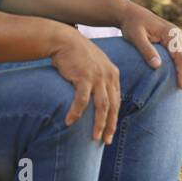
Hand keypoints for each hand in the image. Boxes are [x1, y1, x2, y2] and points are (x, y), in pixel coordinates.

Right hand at [47, 24, 120, 143]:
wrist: (64, 40)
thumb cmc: (77, 55)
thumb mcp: (95, 65)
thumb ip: (100, 80)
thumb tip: (98, 100)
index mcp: (113, 74)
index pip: (117, 101)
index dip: (114, 118)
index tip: (110, 133)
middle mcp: (108, 76)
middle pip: (112, 106)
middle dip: (110, 126)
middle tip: (106, 141)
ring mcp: (97, 76)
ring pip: (102, 106)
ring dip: (98, 124)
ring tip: (94, 138)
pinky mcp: (83, 77)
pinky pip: (82, 100)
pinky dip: (76, 112)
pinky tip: (69, 122)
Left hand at [119, 3, 181, 90]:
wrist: (130, 13)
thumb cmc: (131, 25)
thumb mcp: (136, 37)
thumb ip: (146, 50)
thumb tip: (158, 66)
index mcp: (169, 33)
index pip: (180, 56)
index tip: (181, 86)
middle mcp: (176, 33)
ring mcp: (175, 34)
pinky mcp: (172, 37)